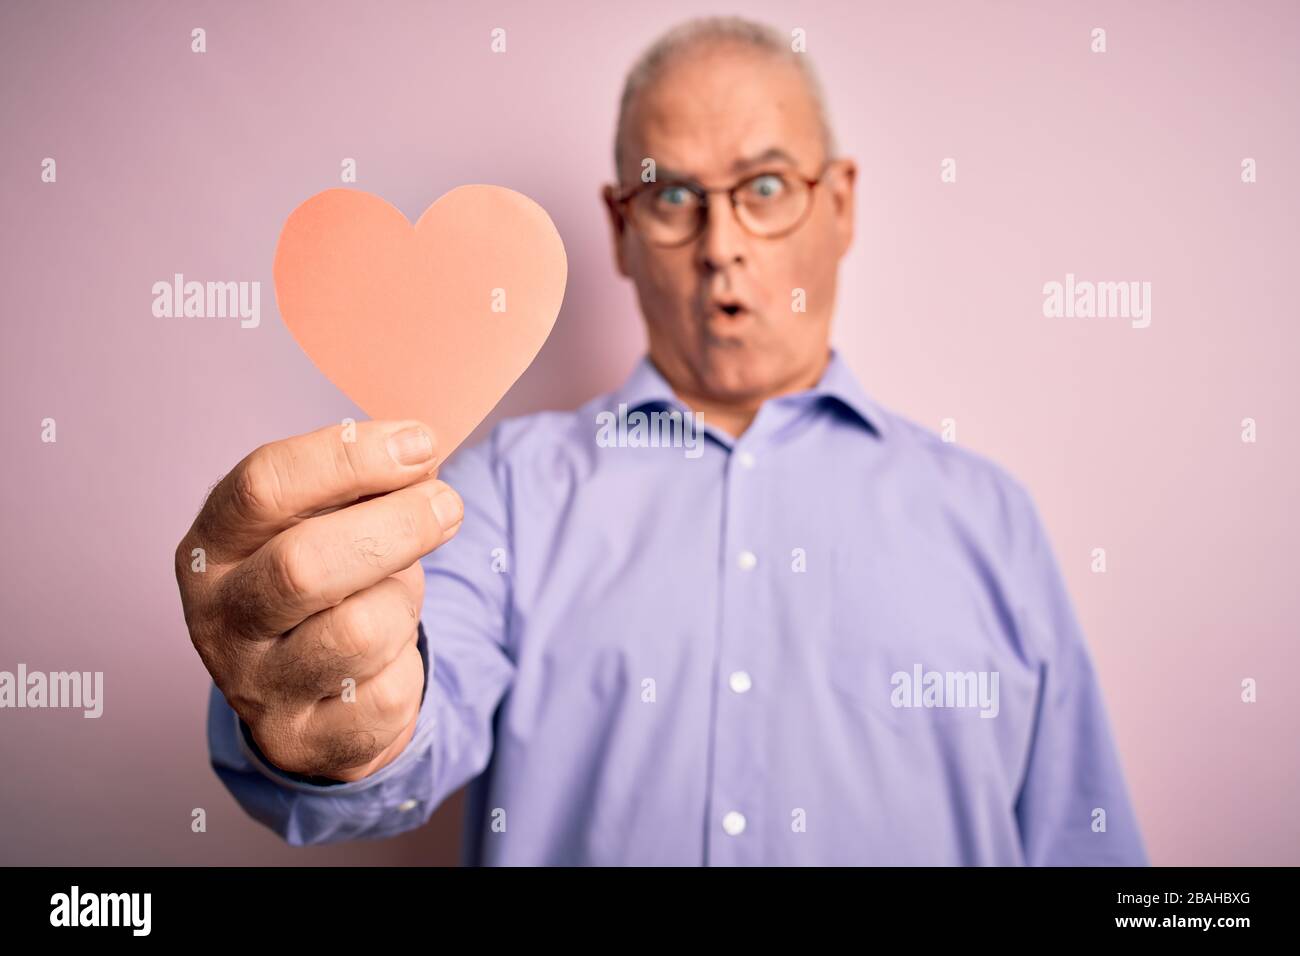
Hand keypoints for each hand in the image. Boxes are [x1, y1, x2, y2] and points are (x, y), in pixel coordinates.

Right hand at [175, 420, 463, 781]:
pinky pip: (386, 690)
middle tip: (448, 505)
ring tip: (397, 594)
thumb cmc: (322, 586)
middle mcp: (219, 619)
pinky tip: (389, 654)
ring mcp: (256, 687)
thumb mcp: (323, 525)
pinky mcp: (303, 740)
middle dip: (397, 526)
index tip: (420, 443)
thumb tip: (417, 454)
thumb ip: (360, 487)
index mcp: (213, 548)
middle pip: (305, 565)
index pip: (265, 486)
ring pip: (360, 631)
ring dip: (403, 600)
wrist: (309, 698)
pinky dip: (408, 660)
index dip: (350, 457)